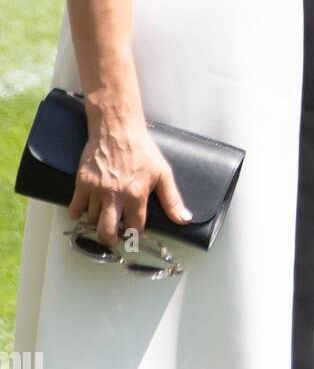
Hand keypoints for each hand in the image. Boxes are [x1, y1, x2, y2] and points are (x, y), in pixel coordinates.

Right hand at [68, 115, 193, 246]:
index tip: (133, 230)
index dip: (135, 232)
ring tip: (105, 215)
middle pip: (107, 232)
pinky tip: (87, 208)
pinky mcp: (82, 183)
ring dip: (98, 222)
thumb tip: (185, 220)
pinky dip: (78, 213)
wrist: (118, 128)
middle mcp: (115, 195)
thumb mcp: (163, 172)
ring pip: (92, 220)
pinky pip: (74, 209)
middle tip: (114, 236)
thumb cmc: (141, 148)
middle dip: (111, 239)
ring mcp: (96, 190)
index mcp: (136, 195)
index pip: (134, 228)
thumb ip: (172, 200)